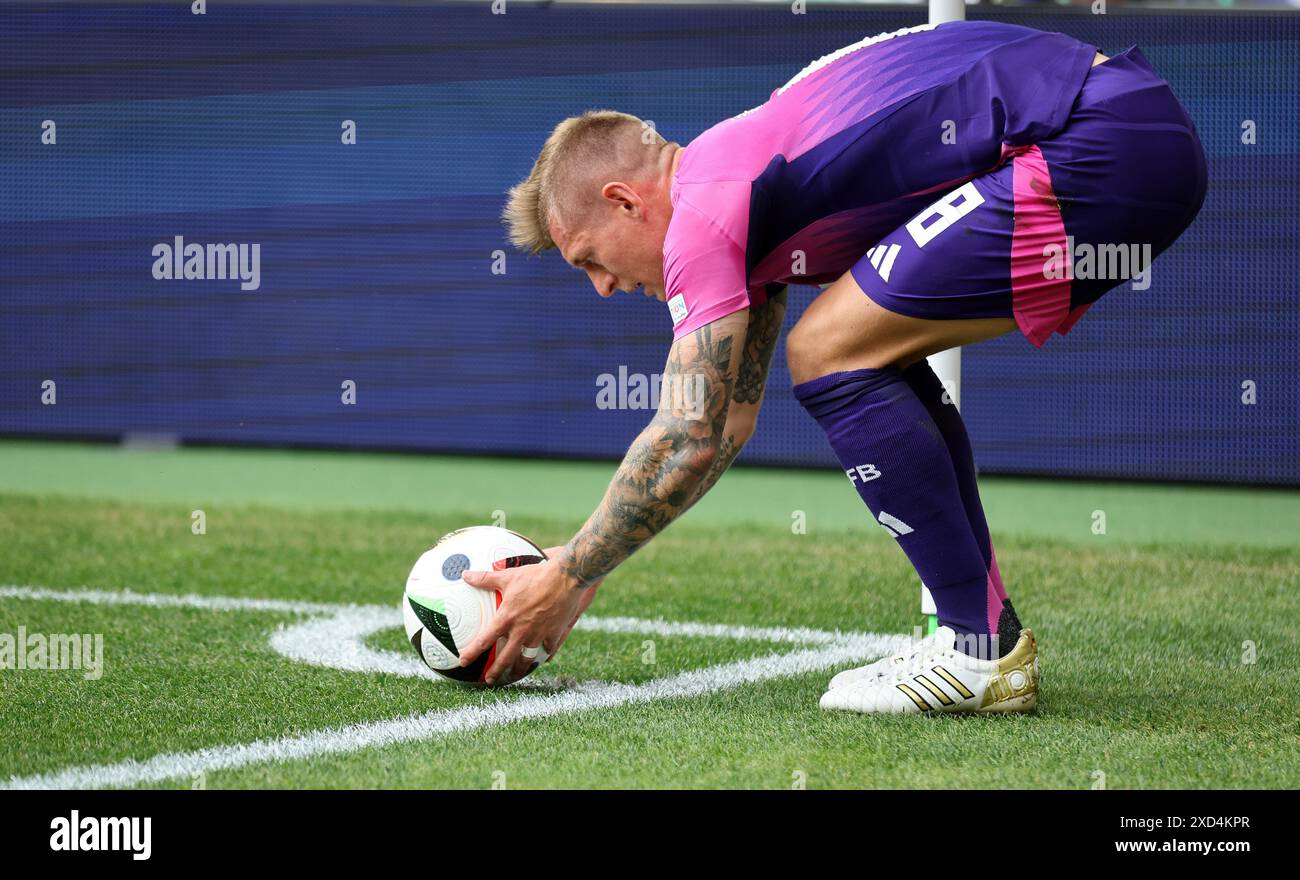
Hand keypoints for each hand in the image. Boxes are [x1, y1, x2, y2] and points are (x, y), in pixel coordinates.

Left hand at [458, 546, 602, 685]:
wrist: (565, 578)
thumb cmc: (535, 576)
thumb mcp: (508, 576)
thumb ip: (485, 578)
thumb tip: (465, 575)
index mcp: (507, 618)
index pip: (484, 640)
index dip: (472, 653)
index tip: (464, 661)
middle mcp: (521, 631)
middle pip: (505, 658)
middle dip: (496, 671)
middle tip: (489, 680)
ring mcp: (539, 635)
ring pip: (526, 659)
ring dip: (519, 670)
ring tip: (515, 676)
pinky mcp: (554, 633)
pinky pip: (548, 650)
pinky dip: (545, 656)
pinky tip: (544, 659)